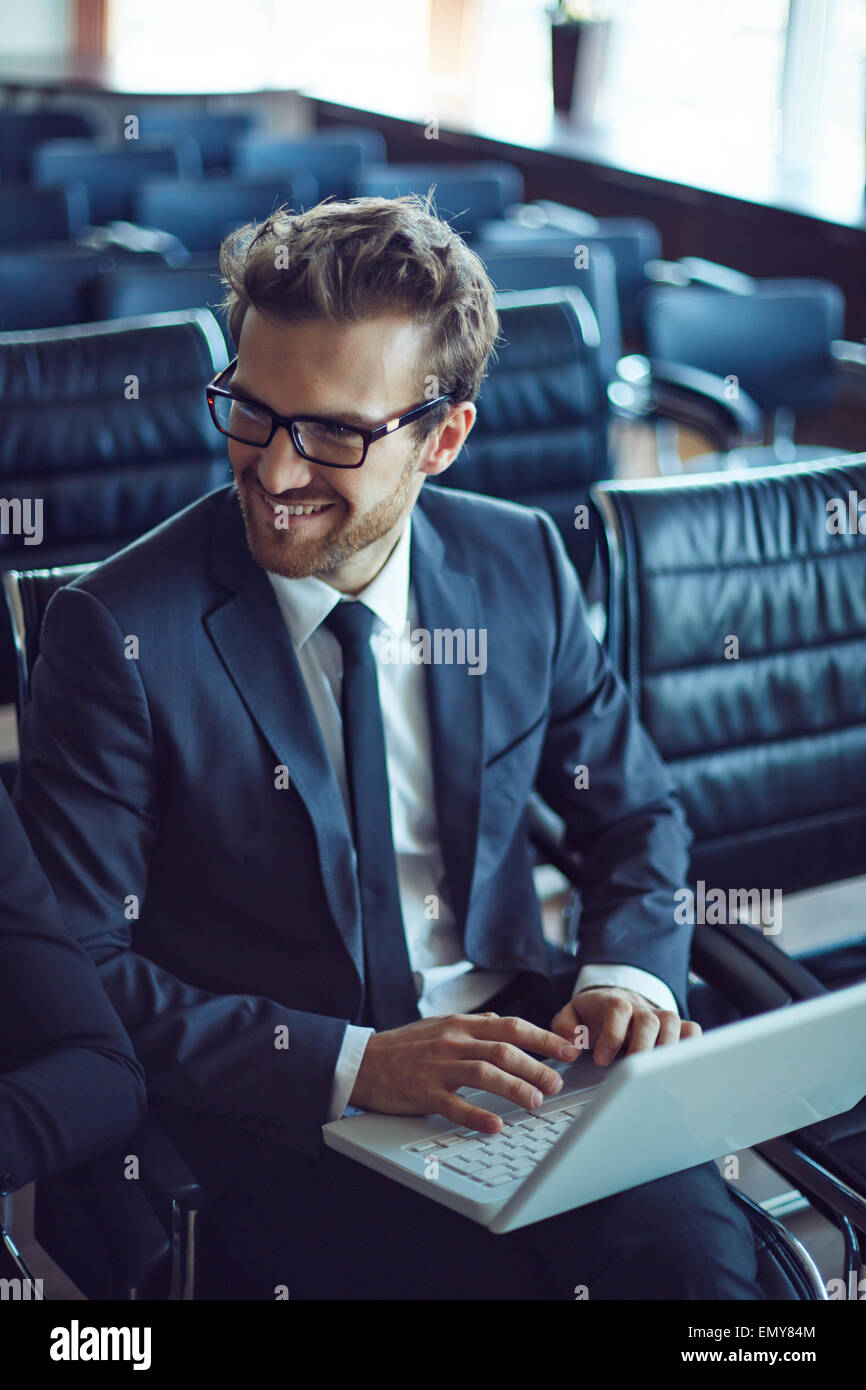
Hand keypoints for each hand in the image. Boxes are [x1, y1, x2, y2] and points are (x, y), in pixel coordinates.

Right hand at [349, 1012, 581, 1132]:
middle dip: (537, 1066)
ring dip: (515, 1088)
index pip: (512, 1026)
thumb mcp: (442, 1025)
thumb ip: (475, 1026)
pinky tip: (495, 1126)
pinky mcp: (423, 1092)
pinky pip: (454, 1105)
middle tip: (557, 1083)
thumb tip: (509, 1026)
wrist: (363, 1061)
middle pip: (504, 1050)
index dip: (544, 1038)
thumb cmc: (406, 1046)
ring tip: (535, 1102)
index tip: (569, 1050)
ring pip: (485, 1074)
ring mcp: (438, 1067)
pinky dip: (477, 1116)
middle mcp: (454, 1042)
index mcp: (462, 1024)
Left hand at [549, 986, 700, 1066]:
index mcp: (613, 1002)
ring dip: (667, 1047)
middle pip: (649, 1018)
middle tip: (631, 1069)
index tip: (601, 1059)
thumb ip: (565, 1026)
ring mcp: (658, 1017)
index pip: (618, 1009)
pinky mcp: (674, 1029)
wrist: (613, 1001)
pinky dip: (691, 1045)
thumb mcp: (571, 1015)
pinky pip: (691, 1030)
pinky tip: (680, 1066)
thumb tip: (572, 1046)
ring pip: (673, 1021)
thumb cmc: (592, 1015)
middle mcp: (639, 1008)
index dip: (612, 1034)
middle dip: (642, 1045)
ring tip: (655, 1072)